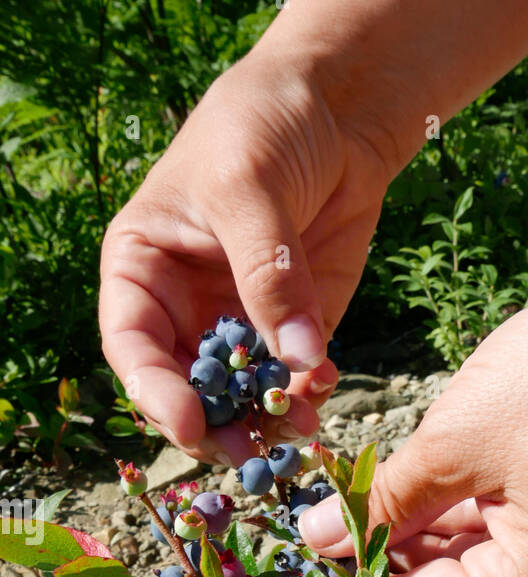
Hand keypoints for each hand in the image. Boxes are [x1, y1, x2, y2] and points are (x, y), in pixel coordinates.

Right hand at [99, 50, 391, 466]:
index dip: (155, 392)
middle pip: (188, 387)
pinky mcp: (294, 328)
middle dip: (217, 425)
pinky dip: (306, 395)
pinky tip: (323, 391)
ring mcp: (241, 322)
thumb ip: (267, 275)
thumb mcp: (249, 188)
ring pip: (241, 395)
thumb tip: (296, 360)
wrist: (334, 109)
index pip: (134, 345)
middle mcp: (185, 307)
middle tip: (250, 455)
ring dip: (265, 422)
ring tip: (297, 435)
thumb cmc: (261, 126)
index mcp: (143, 269)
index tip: (190, 425)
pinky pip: (294, 378)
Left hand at [282, 248, 527, 576]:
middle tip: (305, 535)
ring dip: (410, 535)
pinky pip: (503, 537)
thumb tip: (318, 541)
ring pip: (470, 564)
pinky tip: (402, 490)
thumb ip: (386, 500)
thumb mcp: (459, 440)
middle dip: (376, 560)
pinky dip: (453, 517)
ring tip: (343, 505)